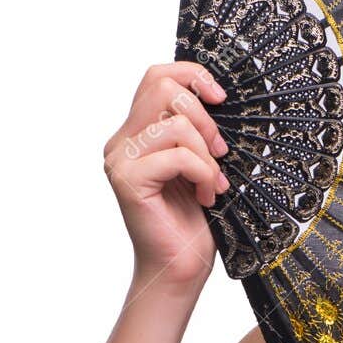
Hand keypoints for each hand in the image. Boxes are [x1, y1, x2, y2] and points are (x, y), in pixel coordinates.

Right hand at [103, 62, 230, 295]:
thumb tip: (218, 94)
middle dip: (205, 119)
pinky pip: (178, 156)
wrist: (181, 267)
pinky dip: (203, 175)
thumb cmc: (193, 220)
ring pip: (176, 124)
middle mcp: (121, 142)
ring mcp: (121, 161)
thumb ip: (195, 129)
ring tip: (212, 184)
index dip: (193, 76)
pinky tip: (204, 197)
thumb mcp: (200, 162)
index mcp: (136, 133)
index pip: (157, 76)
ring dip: (207, 156)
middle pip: (163, 88)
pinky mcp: (128, 181)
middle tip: (219, 153)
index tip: (221, 98)